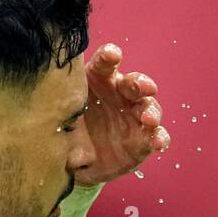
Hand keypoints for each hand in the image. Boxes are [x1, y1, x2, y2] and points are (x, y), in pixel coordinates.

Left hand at [74, 43, 170, 186]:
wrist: (74, 161)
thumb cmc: (65, 133)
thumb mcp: (57, 127)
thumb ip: (62, 128)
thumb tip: (65, 145)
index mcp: (96, 81)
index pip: (104, 65)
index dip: (109, 58)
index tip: (112, 55)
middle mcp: (118, 94)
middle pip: (133, 83)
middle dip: (140, 83)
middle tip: (144, 86)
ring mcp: (133, 117)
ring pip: (148, 107)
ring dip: (151, 111)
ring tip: (149, 120)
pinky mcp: (141, 139)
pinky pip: (155, 136)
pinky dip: (159, 138)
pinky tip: (158, 142)